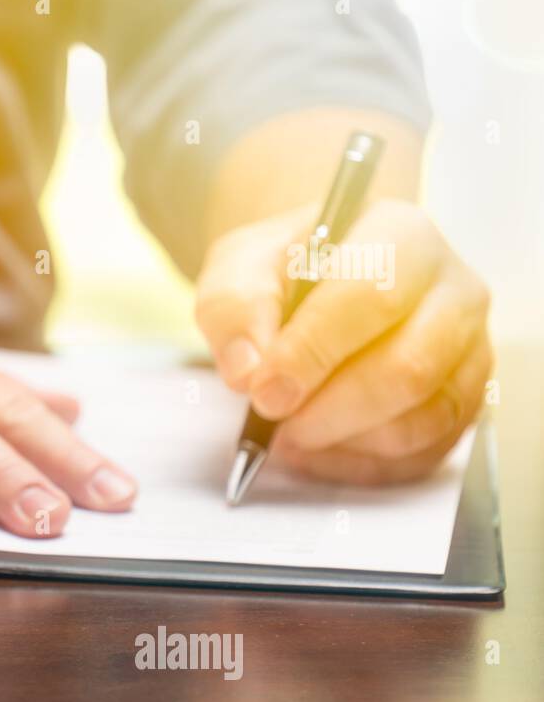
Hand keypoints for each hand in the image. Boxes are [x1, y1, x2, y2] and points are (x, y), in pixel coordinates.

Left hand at [195, 199, 492, 483]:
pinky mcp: (464, 401)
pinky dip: (362, 464)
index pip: (370, 298)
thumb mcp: (239, 269)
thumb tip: (248, 372)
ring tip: (289, 436)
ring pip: (424, 417)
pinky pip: (426, 451)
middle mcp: (453, 291)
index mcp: (401, 237)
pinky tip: (316, 451)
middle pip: (409, 368)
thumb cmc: (285, 271)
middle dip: (330, 410)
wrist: (317, 279)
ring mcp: (468, 349)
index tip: (262, 392)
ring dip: (346, 441)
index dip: (311, 354)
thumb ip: (234, 310)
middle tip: (275, 423)